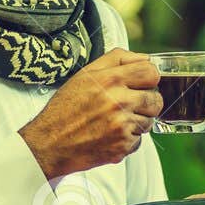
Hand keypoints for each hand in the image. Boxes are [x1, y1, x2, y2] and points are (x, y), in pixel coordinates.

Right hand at [19, 49, 162, 180]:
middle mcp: (118, 101)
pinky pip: (139, 141)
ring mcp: (121, 125)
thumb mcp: (86, 74)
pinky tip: (109, 135)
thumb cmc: (65, 108)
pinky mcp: (122, 146)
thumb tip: (145, 58)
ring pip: (149, 121)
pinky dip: (127, 139)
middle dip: (146, 102)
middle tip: (129, 105)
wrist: (49, 143)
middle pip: (156, 99)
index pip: (151, 72)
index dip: (149, 78)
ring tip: (114, 121)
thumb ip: (117, 59)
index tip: (142, 84)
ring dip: (137, 122)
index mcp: (110, 79)